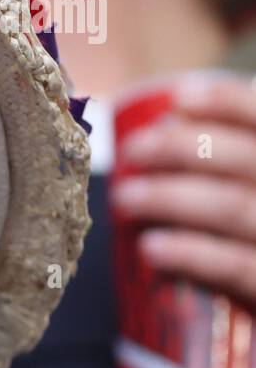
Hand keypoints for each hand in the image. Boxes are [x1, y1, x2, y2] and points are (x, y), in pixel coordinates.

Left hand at [111, 74, 255, 305]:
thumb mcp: (251, 194)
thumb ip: (234, 166)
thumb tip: (173, 122)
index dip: (232, 103)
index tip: (180, 99)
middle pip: (251, 161)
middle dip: (185, 148)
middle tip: (133, 151)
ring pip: (238, 209)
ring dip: (173, 198)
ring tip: (124, 198)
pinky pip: (238, 268)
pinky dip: (192, 253)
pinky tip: (151, 247)